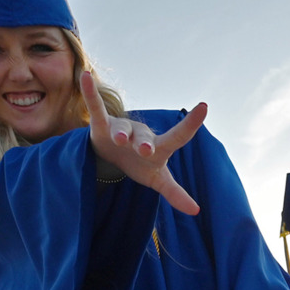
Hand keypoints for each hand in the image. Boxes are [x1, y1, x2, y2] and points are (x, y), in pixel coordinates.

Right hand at [80, 71, 205, 214]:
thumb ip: (175, 193)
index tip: (204, 106)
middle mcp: (141, 135)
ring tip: (119, 140)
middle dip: (144, 144)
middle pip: (144, 138)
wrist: (115, 156)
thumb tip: (196, 211)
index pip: (179, 136)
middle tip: (146, 151)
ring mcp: (121, 129)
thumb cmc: (141, 165)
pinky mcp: (101, 126)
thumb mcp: (157, 180)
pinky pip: (96, 108)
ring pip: (122, 129)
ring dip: (121, 134)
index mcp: (159, 147)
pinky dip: (91, 95)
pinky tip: (86, 77)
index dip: (191, 124)